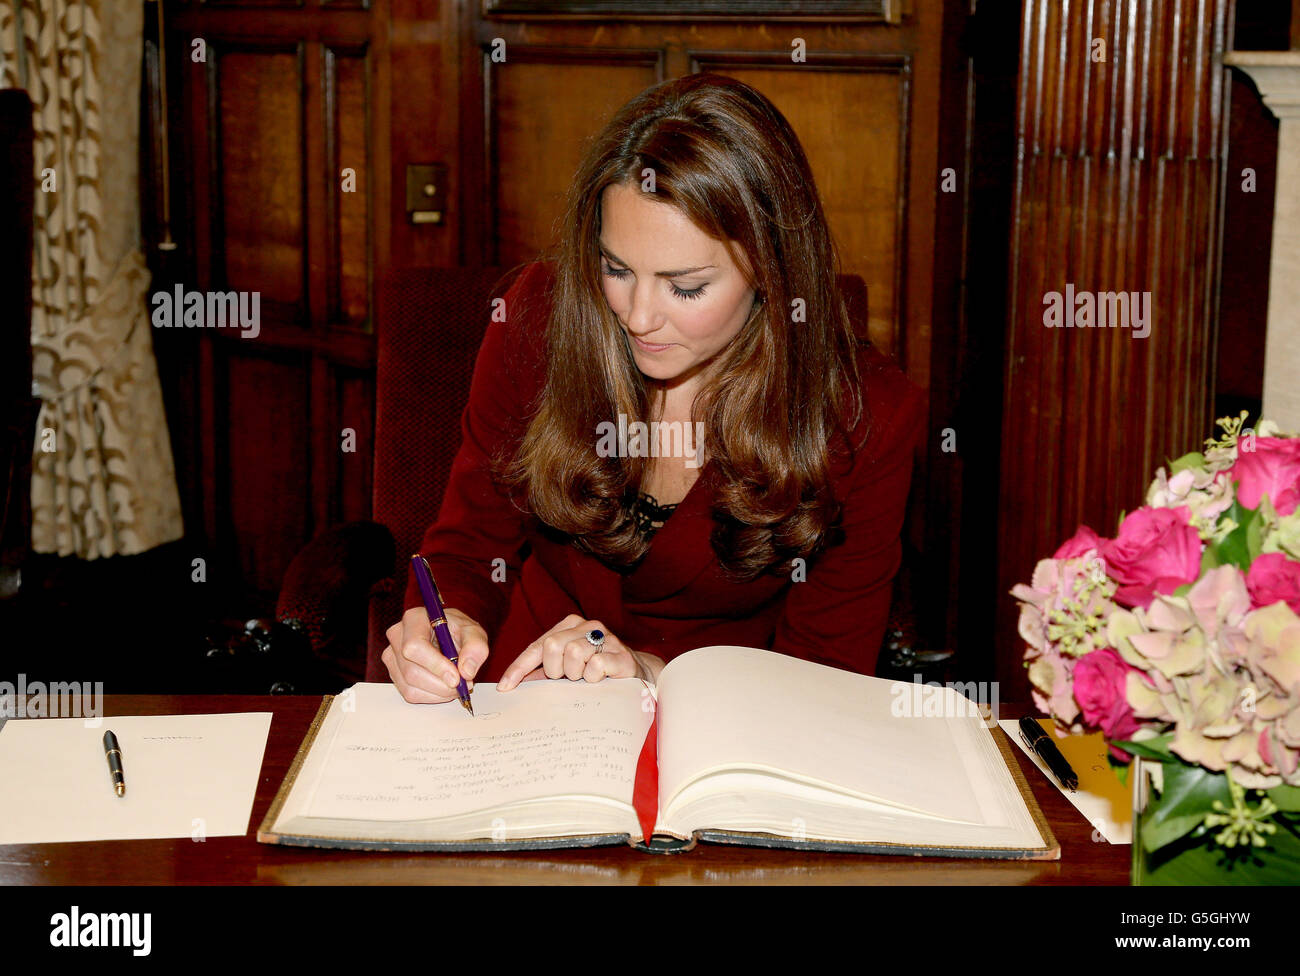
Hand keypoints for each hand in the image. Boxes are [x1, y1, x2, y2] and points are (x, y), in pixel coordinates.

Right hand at [382, 606, 489, 703]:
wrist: (447, 635)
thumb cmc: (456, 630)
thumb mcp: (473, 632)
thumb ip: (475, 647)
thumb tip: (467, 671)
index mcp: (414, 619)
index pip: (415, 646)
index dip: (435, 665)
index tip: (456, 677)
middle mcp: (397, 636)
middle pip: (411, 671)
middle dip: (441, 684)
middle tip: (463, 685)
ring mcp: (392, 656)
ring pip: (410, 686)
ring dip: (438, 692)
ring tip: (457, 686)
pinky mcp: (395, 673)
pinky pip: (410, 694)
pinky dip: (432, 696)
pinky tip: (445, 687)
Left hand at [497, 614, 663, 690]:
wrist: (636, 676)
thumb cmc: (595, 672)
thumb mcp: (566, 669)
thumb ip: (541, 672)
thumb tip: (510, 685)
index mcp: (569, 626)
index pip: (537, 646)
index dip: (519, 668)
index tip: (504, 688)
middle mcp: (587, 626)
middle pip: (552, 645)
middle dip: (554, 669)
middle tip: (567, 678)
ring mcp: (606, 638)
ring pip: (574, 653)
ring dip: (576, 674)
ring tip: (586, 678)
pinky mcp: (622, 655)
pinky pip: (596, 666)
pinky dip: (593, 678)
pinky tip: (599, 680)